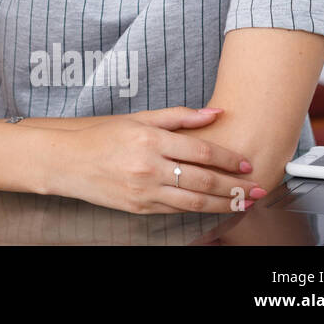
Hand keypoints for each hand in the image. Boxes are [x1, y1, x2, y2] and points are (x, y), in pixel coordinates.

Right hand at [48, 108, 267, 214]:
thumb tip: (214, 113)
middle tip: (257, 188)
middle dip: (236, 187)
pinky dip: (199, 211)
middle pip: (204, 180)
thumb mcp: (137, 118)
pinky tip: (213, 208)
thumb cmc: (100, 135)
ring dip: (225, 204)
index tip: (246, 163)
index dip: (229, 159)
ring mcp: (144, 190)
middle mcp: (149, 166)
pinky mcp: (139, 207)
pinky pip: (176, 210)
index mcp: (150, 139)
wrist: (66, 160)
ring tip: (244, 204)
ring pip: (195, 202)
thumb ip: (178, 116)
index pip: (202, 151)